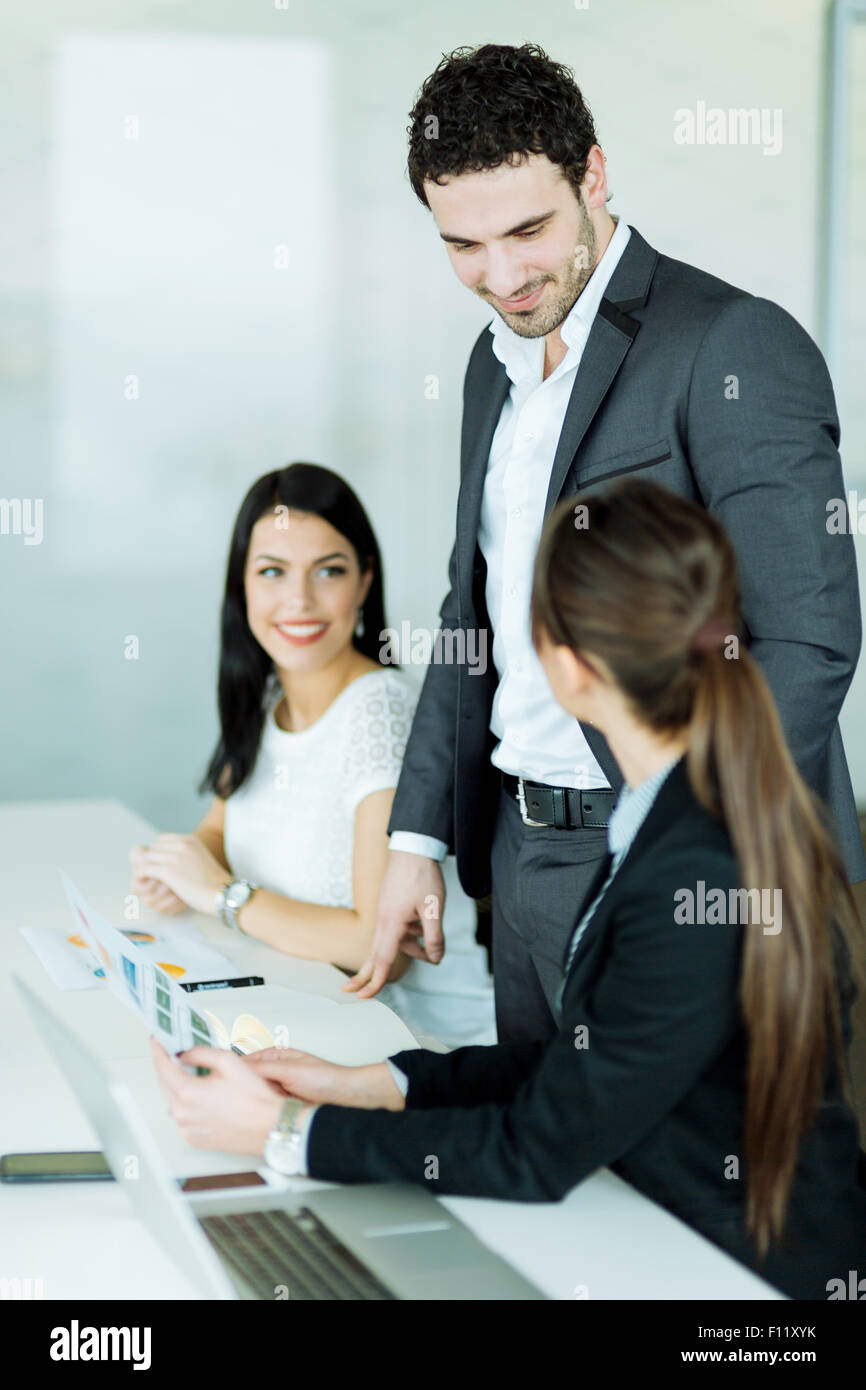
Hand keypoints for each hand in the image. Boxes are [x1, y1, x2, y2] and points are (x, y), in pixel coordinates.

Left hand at [130, 836, 230, 916]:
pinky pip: (144, 869)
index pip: (162, 839)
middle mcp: (182, 844)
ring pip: (147, 858)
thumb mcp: (201, 860)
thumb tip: (172, 863)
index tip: (158, 864)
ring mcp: (174, 857)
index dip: (157, 852)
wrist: (222, 894)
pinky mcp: (168, 871)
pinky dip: (140, 876)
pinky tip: (142, 883)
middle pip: (153, 848)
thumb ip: (186, 856)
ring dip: (144, 868)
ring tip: (145, 879)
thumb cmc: (214, 883)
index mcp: (190, 840)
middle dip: (150, 860)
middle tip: (150, 874)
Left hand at [150, 1037, 283, 1152]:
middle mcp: (183, 1114)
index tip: (157, 1041)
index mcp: (188, 1093)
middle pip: (165, 1084)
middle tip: (176, 1055)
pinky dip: (187, 1105)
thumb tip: (184, 1054)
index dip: (158, 1050)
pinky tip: (204, 1098)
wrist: (269, 1126)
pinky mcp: (194, 1139)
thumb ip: (200, 1053)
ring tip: (196, 1076)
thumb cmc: (254, 1099)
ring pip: (173, 1102)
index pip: (163, 1067)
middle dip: (168, 1067)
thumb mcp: (228, 1062)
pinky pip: (183, 1118)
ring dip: (178, 1087)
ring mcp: (187, 1129)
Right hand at [242, 1048, 404, 1111]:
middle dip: (238, 1089)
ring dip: (249, 1101)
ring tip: (240, 1109)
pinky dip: (259, 1110)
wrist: (345, 1096)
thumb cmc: (325, 1078)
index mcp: (275, 1055)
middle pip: (246, 1079)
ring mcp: (278, 1087)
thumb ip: (263, 1068)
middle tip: (226, 1099)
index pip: (244, 1062)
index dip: (229, 1072)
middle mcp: (274, 1070)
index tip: (217, 1082)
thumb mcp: (289, 1070)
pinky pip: (264, 1106)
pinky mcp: (282, 1102)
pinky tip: (255, 1117)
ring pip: (254, 1094)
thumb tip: (238, 1069)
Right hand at [343, 852, 444, 998]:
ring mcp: (386, 913)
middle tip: (354, 993)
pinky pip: (397, 930)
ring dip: (410, 947)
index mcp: (392, 923)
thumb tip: (435, 958)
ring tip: (430, 944)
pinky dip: (410, 934)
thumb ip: (434, 937)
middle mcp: (384, 921)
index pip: (382, 960)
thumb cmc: (422, 876)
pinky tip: (424, 925)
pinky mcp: (390, 908)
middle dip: (367, 976)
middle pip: (375, 955)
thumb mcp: (434, 909)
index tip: (362, 996)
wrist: (413, 848)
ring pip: (393, 942)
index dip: (375, 981)